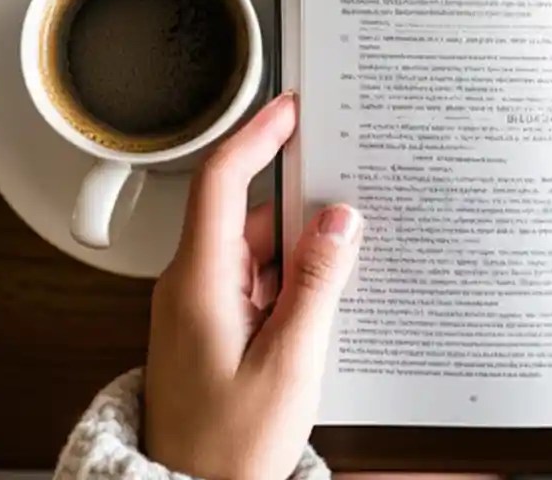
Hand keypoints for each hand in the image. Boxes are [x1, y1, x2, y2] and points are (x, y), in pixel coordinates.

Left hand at [144, 94, 363, 479]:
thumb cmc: (231, 442)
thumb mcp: (290, 360)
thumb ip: (318, 282)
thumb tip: (340, 219)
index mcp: (200, 282)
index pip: (221, 181)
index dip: (257, 137)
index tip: (292, 110)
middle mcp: (194, 284)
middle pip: (252, 216)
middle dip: (305, 209)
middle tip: (357, 198)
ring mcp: (203, 305)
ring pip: (260, 251)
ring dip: (304, 252)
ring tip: (352, 266)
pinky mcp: (216, 325)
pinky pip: (260, 281)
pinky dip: (295, 281)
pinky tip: (329, 300)